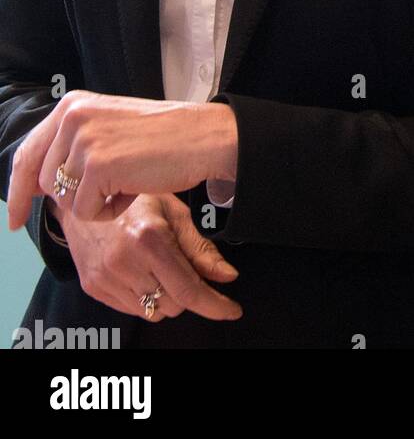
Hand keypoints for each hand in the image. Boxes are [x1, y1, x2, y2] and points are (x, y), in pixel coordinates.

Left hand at [6, 91, 238, 227]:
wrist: (202, 136)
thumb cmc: (161, 137)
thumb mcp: (108, 127)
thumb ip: (72, 144)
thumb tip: (35, 183)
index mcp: (73, 105)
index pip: (28, 154)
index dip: (17, 191)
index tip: (14, 218)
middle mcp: (73, 116)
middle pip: (46, 182)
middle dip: (72, 197)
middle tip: (108, 194)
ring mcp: (85, 139)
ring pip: (65, 199)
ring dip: (94, 203)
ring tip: (126, 183)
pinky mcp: (98, 164)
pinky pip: (87, 211)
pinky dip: (110, 211)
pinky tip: (134, 190)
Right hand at [49, 191, 241, 322]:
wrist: (83, 201)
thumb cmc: (134, 200)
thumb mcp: (173, 212)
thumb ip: (200, 248)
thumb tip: (228, 277)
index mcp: (149, 238)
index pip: (187, 288)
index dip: (214, 305)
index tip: (232, 311)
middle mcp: (124, 262)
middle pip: (173, 305)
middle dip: (187, 293)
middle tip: (186, 269)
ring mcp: (106, 278)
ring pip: (153, 312)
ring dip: (166, 298)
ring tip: (161, 268)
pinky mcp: (93, 288)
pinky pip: (131, 310)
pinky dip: (145, 299)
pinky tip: (142, 273)